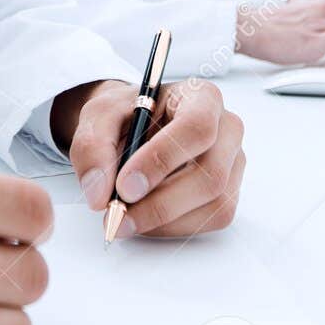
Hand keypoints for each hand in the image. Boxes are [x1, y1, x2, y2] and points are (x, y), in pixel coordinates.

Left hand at [51, 78, 243, 240]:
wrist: (133, 128)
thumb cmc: (125, 116)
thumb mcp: (98, 116)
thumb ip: (92, 146)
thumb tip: (99, 193)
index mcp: (201, 96)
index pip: (197, 127)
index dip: (162, 159)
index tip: (124, 185)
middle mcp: (227, 129)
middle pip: (211, 175)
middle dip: (160, 204)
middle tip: (117, 214)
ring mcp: (232, 164)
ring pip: (213, 205)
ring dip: (163, 221)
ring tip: (124, 216)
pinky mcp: (228, 194)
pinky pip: (209, 221)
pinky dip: (171, 227)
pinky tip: (145, 217)